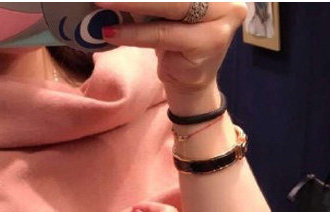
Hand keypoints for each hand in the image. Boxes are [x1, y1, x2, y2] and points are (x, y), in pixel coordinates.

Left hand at [95, 2, 246, 114]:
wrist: (191, 86)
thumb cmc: (177, 44)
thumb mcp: (168, 15)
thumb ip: (155, 2)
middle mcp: (227, 2)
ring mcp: (221, 23)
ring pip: (169, 8)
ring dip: (130, 6)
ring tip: (102, 4)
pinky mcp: (207, 45)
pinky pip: (161, 34)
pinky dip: (133, 33)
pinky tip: (111, 32)